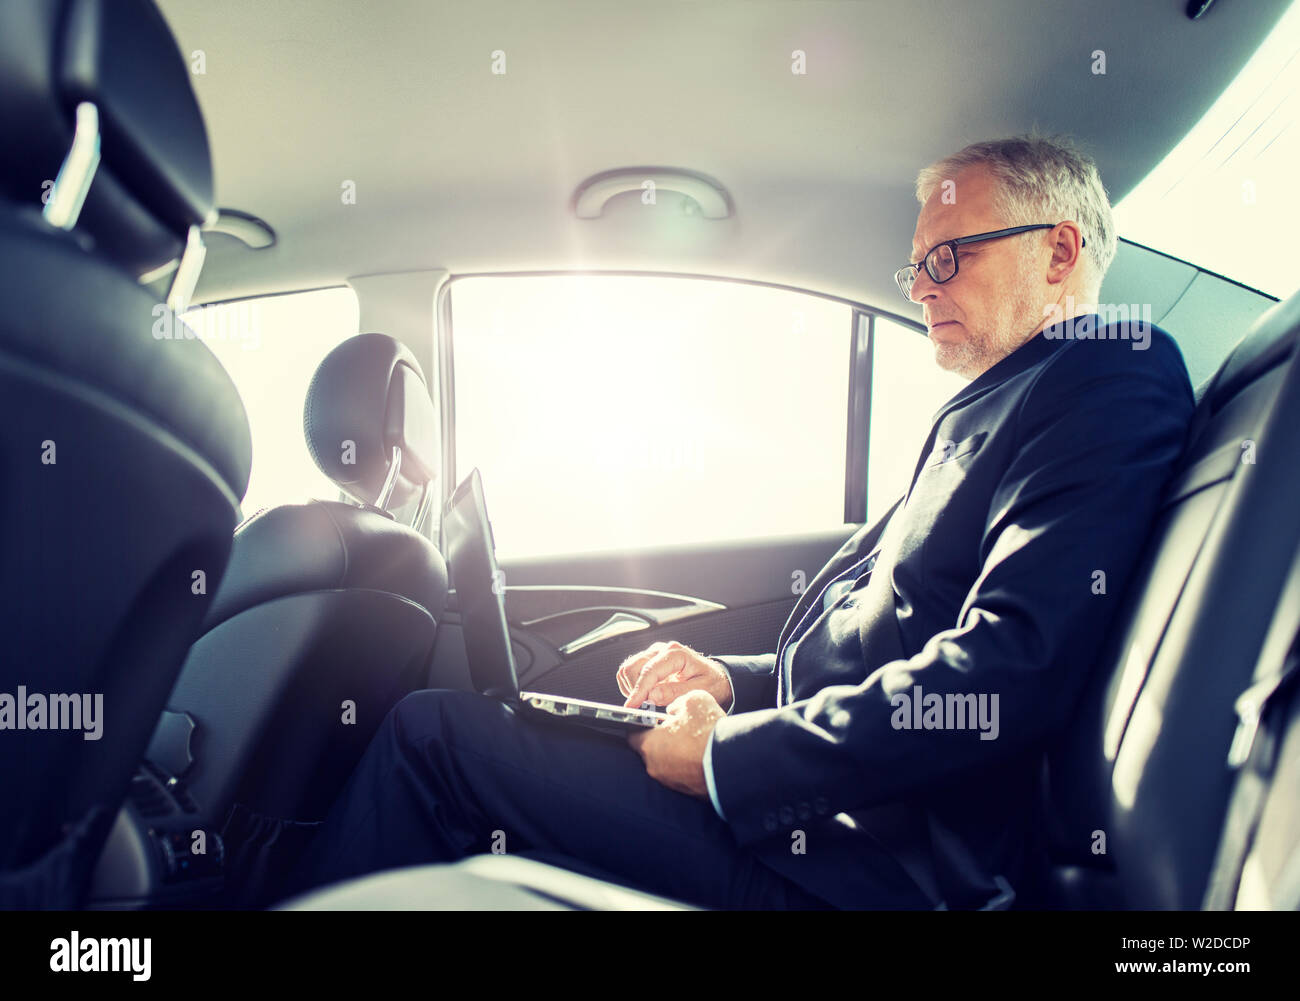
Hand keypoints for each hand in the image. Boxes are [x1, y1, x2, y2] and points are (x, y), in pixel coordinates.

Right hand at [615, 640, 733, 709]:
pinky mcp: (649, 660)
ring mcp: (654, 654)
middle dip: (635, 690)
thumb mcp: (700, 690)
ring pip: (628, 669)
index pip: (650, 671)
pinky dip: (631, 685)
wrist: (715, 678)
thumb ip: (675, 692)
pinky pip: (629, 671)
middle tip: (645, 706)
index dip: (638, 690)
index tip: (631, 706)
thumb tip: (651, 695)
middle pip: (634, 668)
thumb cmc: (711, 682)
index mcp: (677, 654)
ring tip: (647, 700)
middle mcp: (662, 650)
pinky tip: (645, 694)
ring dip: (631, 687)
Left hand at [626, 690, 724, 797]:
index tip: (652, 718)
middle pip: (651, 749)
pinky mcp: (687, 791)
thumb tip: (674, 709)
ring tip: (694, 741)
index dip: (642, 723)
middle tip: (680, 728)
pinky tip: (702, 754)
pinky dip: (688, 765)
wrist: (733, 761)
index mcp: (649, 744)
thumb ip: (677, 702)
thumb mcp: (693, 700)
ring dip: (677, 752)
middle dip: (663, 738)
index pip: (633, 733)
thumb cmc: (708, 730)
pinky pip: (682, 775)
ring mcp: (670, 781)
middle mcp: (655, 766)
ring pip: (667, 762)